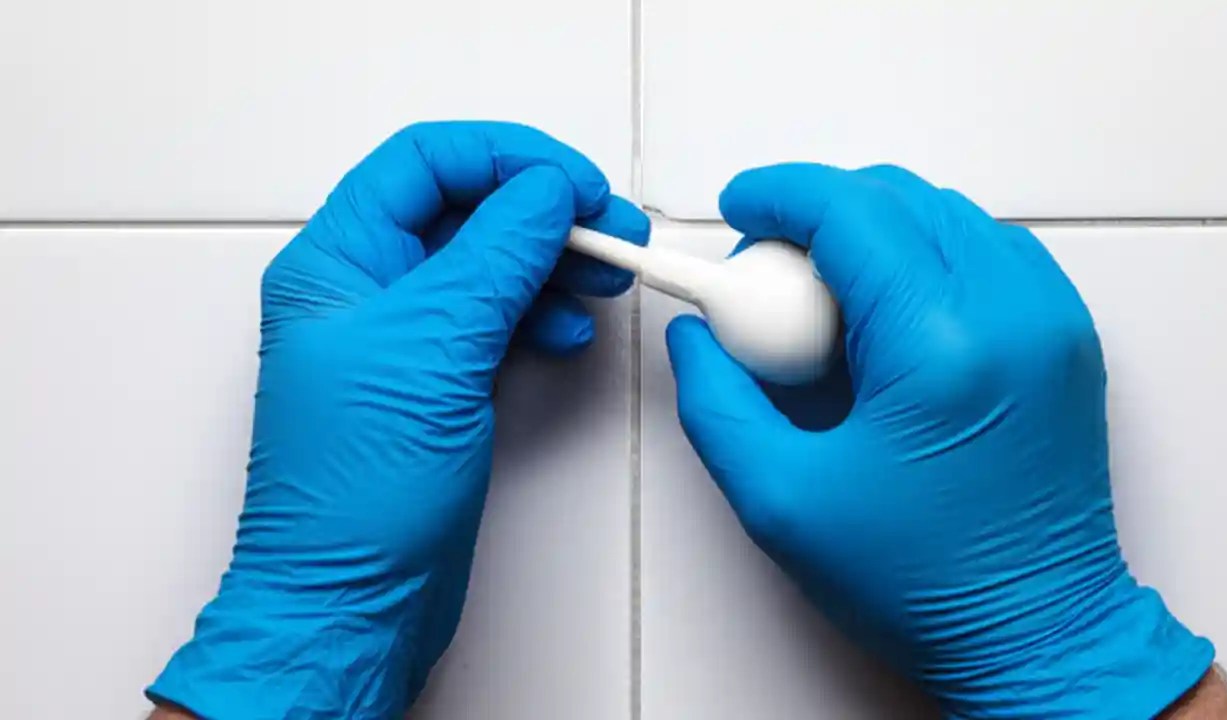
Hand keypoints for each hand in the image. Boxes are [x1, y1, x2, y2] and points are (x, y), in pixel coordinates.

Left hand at [147, 121, 648, 717]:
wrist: (355, 602)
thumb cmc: (355, 493)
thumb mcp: (431, 349)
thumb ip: (496, 254)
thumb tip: (545, 190)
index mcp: (337, 262)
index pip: (426, 162)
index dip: (507, 157)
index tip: (574, 183)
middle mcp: (367, 291)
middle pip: (466, 208)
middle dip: (544, 210)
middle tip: (611, 226)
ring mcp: (407, 339)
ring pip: (490, 264)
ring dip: (553, 260)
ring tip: (607, 274)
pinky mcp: (441, 384)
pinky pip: (499, 320)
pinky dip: (543, 313)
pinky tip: (570, 330)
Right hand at [666, 164, 1212, 716]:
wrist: (1036, 634)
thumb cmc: (922, 582)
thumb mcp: (780, 500)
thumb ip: (717, 403)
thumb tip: (697, 338)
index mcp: (942, 348)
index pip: (852, 212)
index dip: (780, 194)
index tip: (739, 208)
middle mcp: (1011, 314)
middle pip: (899, 199)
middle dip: (820, 214)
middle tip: (769, 273)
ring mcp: (1051, 321)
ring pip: (946, 215)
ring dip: (874, 232)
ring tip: (827, 300)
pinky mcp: (1066, 338)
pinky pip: (988, 251)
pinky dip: (927, 256)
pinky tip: (891, 313)